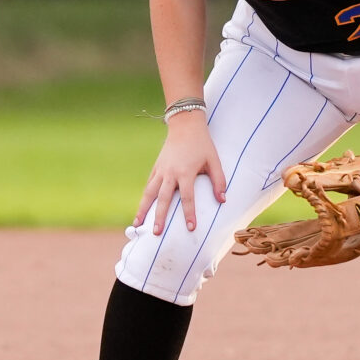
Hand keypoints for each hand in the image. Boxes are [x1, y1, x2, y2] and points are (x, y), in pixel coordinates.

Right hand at [135, 111, 227, 233]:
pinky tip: (141, 209)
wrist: (185, 125)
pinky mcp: (156, 167)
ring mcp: (160, 170)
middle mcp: (170, 173)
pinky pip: (148, 185)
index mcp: (186, 172)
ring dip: (143, 209)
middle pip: (163, 199)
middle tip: (156, 233)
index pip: (187, 197)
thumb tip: (222, 200)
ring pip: (149, 193)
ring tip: (137, 225)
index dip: (189, 213)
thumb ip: (219, 181)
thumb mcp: (214, 160)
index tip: (191, 228)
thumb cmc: (202, 144)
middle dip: (159, 217)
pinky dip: (145, 198)